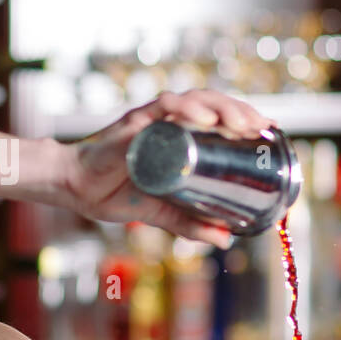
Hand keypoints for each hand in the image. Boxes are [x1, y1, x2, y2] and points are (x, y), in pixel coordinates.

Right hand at [54, 89, 276, 249]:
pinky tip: (205, 118)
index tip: (267, 132)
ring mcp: (151, 119)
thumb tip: (225, 240)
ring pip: (194, 99)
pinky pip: (162, 107)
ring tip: (242, 124)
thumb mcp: (160, 211)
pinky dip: (185, 109)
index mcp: (176, 135)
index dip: (244, 119)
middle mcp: (167, 121)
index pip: (216, 117)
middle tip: (261, 129)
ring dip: (222, 108)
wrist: (74, 189)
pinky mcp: (133, 123)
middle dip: (240, 112)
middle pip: (212, 104)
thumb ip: (189, 223)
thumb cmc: (111, 193)